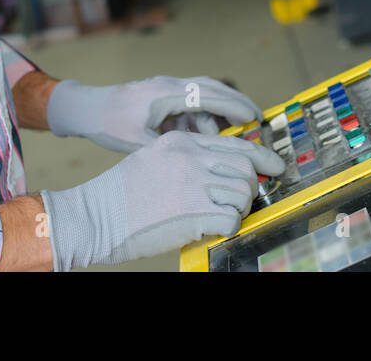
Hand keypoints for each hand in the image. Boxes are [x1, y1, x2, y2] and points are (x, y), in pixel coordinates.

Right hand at [41, 131, 284, 269]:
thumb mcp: (153, 158)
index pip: (236, 144)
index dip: (261, 157)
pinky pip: (232, 219)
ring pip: (244, 193)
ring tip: (223, 215)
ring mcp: (193, 184)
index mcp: (182, 142)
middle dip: (252, 187)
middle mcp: (190, 158)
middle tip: (246, 200)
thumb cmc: (121, 194)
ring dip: (240, 209)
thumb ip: (187, 158)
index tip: (274, 166)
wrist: (96, 216)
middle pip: (247, 167)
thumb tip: (221, 169)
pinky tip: (214, 228)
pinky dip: (229, 227)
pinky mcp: (193, 212)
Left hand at [46, 76, 261, 152]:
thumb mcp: (139, 143)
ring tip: (226, 138)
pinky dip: (198, 118)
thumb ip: (170, 149)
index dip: (234, 106)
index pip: (209, 95)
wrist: (85, 108)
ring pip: (200, 97)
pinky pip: (187, 104)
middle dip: (235, 104)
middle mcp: (170, 86)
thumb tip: (196, 161)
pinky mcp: (160, 97)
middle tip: (256, 120)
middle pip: (211, 89)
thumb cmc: (108, 123)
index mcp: (167, 93)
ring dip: (214, 115)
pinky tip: (198, 137)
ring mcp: (165, 89)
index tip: (255, 118)